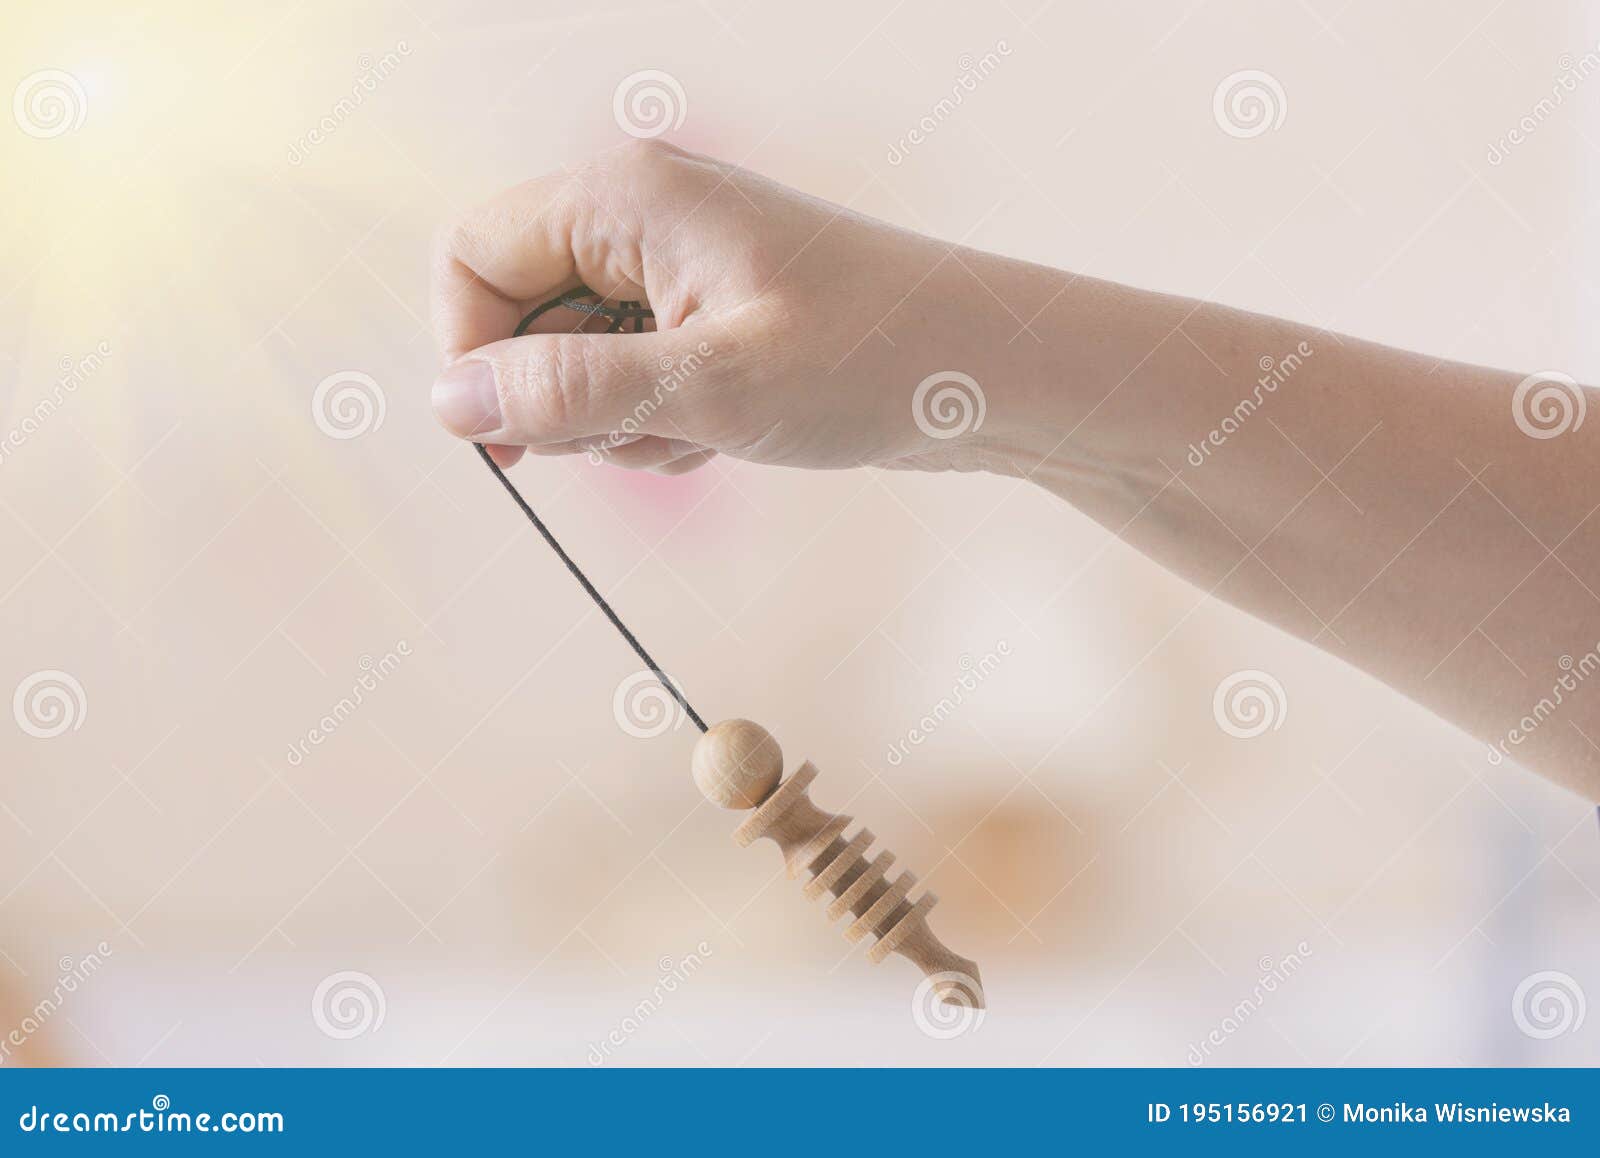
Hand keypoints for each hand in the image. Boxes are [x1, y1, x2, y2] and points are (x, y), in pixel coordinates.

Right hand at [430, 140, 1029, 475]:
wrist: (989, 372)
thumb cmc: (870, 362)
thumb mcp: (708, 388)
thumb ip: (569, 391)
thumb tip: (449, 400)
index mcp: (628, 197)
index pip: (472, 255)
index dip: (472, 353)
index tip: (512, 444)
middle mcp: (642, 214)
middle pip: (519, 309)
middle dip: (562, 396)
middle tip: (647, 431)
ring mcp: (676, 261)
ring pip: (577, 353)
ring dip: (620, 417)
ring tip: (707, 427)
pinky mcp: (706, 307)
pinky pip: (633, 370)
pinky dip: (662, 416)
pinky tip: (730, 427)